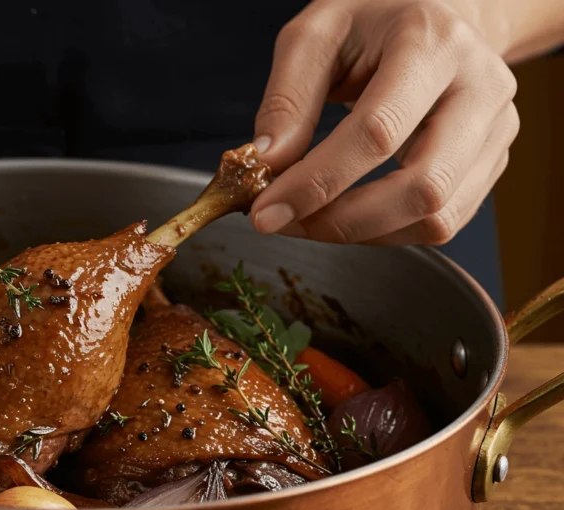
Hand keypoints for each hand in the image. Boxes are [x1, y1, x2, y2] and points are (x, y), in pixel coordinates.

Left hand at [250, 0, 517, 244]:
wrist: (439, 9)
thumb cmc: (372, 19)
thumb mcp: (315, 35)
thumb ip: (287, 99)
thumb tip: (267, 164)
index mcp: (432, 42)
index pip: (377, 132)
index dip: (317, 182)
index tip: (266, 211)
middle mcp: (480, 85)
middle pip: (422, 186)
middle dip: (342, 221)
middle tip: (285, 224)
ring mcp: (496, 126)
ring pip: (438, 215)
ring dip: (363, 234)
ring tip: (309, 221)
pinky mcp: (493, 159)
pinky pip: (444, 220)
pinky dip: (387, 232)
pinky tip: (346, 216)